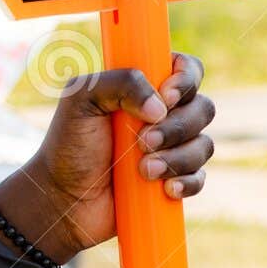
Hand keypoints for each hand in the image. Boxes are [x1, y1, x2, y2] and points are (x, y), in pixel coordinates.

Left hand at [0, 53, 214, 263]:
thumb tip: (160, 107)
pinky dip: (187, 182)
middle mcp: (163, 114)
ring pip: (204, 144)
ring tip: (143, 171)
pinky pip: (199, 177)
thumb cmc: (68, 145)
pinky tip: (165, 189)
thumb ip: (120, 83)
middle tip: (142, 142)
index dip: (185, 80)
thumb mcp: (82, 100)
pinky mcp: (174, 179)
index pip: (186, 68)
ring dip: (177, 158)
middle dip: (177, 127)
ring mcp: (172, 148)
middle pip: (203, 107)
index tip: (165, 97)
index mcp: (145, 86)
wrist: (63, 199)